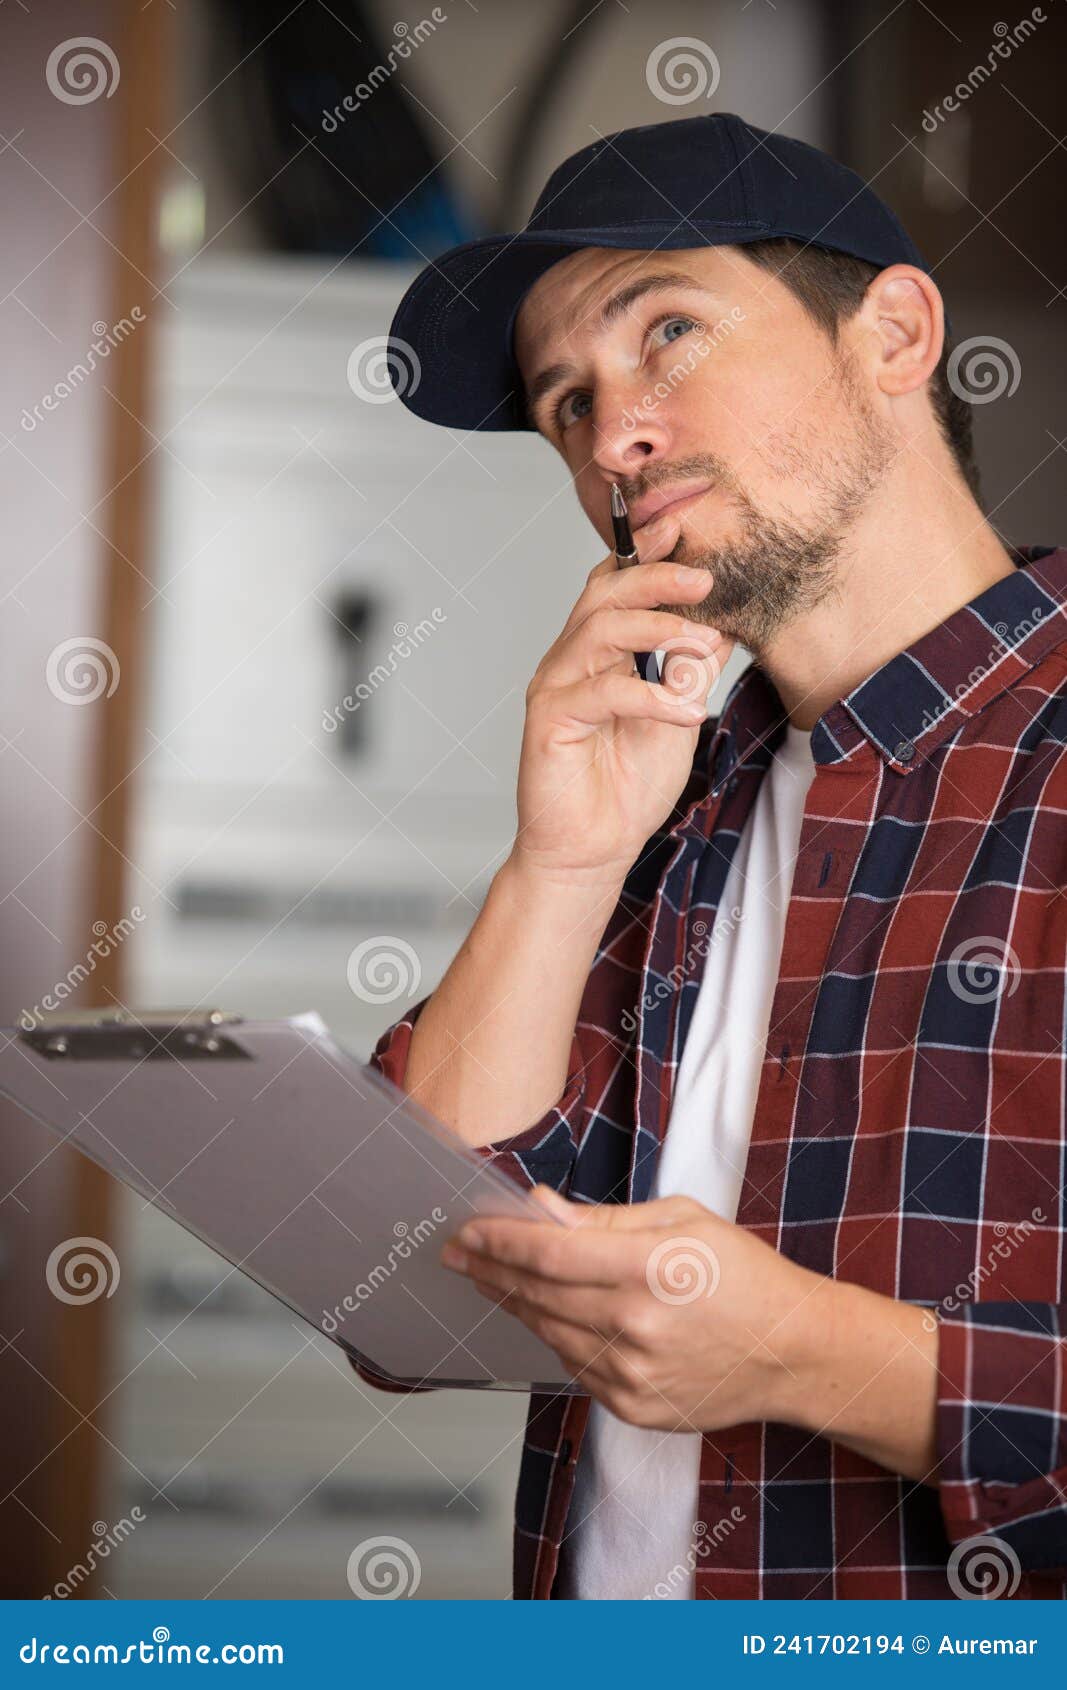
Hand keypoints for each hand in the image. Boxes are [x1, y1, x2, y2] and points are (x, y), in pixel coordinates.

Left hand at [441, 1188, 813, 1431]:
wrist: (791, 1352)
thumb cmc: (743, 1276)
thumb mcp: (682, 1220)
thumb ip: (605, 1220)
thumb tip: (543, 1208)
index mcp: (650, 1267)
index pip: (549, 1252)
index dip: (500, 1239)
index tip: (469, 1229)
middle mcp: (636, 1324)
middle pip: (538, 1293)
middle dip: (490, 1269)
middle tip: (459, 1252)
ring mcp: (633, 1374)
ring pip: (549, 1332)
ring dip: (515, 1303)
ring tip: (493, 1278)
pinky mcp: (633, 1407)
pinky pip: (574, 1366)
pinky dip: (556, 1336)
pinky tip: (548, 1314)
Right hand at [511, 516, 733, 890]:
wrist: (592, 851)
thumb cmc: (628, 785)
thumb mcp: (677, 714)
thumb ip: (692, 669)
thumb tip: (726, 620)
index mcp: (598, 651)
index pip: (614, 584)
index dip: (646, 553)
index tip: (686, 528)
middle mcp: (571, 660)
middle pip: (603, 593)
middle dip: (655, 577)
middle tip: (703, 578)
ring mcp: (556, 687)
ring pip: (598, 631)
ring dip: (655, 627)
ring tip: (700, 642)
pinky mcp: (549, 722)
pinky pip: (600, 692)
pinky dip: (648, 695)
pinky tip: (685, 710)